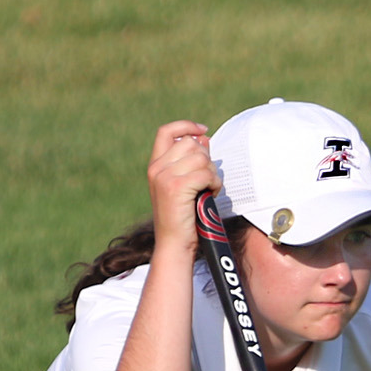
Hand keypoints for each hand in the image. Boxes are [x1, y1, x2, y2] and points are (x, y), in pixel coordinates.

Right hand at [147, 120, 218, 259]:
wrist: (174, 244)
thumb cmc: (183, 218)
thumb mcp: (183, 185)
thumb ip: (191, 161)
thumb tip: (203, 137)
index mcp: (155, 166)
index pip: (166, 131)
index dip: (186, 125)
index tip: (203, 130)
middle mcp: (157, 168)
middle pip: (191, 143)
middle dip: (207, 159)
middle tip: (207, 180)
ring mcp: (164, 177)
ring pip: (201, 158)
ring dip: (212, 173)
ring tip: (208, 190)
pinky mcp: (176, 187)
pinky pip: (206, 173)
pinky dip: (214, 184)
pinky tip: (210, 194)